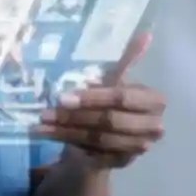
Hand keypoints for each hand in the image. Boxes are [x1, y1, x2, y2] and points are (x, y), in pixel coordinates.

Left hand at [33, 33, 165, 169]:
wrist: (113, 132)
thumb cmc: (114, 100)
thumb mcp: (118, 79)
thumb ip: (129, 59)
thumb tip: (146, 34)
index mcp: (155, 101)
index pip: (122, 98)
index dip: (94, 98)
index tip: (64, 97)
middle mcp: (152, 127)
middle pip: (109, 121)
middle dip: (76, 116)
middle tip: (46, 112)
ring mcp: (139, 147)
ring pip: (98, 138)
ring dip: (66, 130)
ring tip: (41, 123)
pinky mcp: (123, 162)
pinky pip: (93, 153)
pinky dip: (67, 142)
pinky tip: (47, 134)